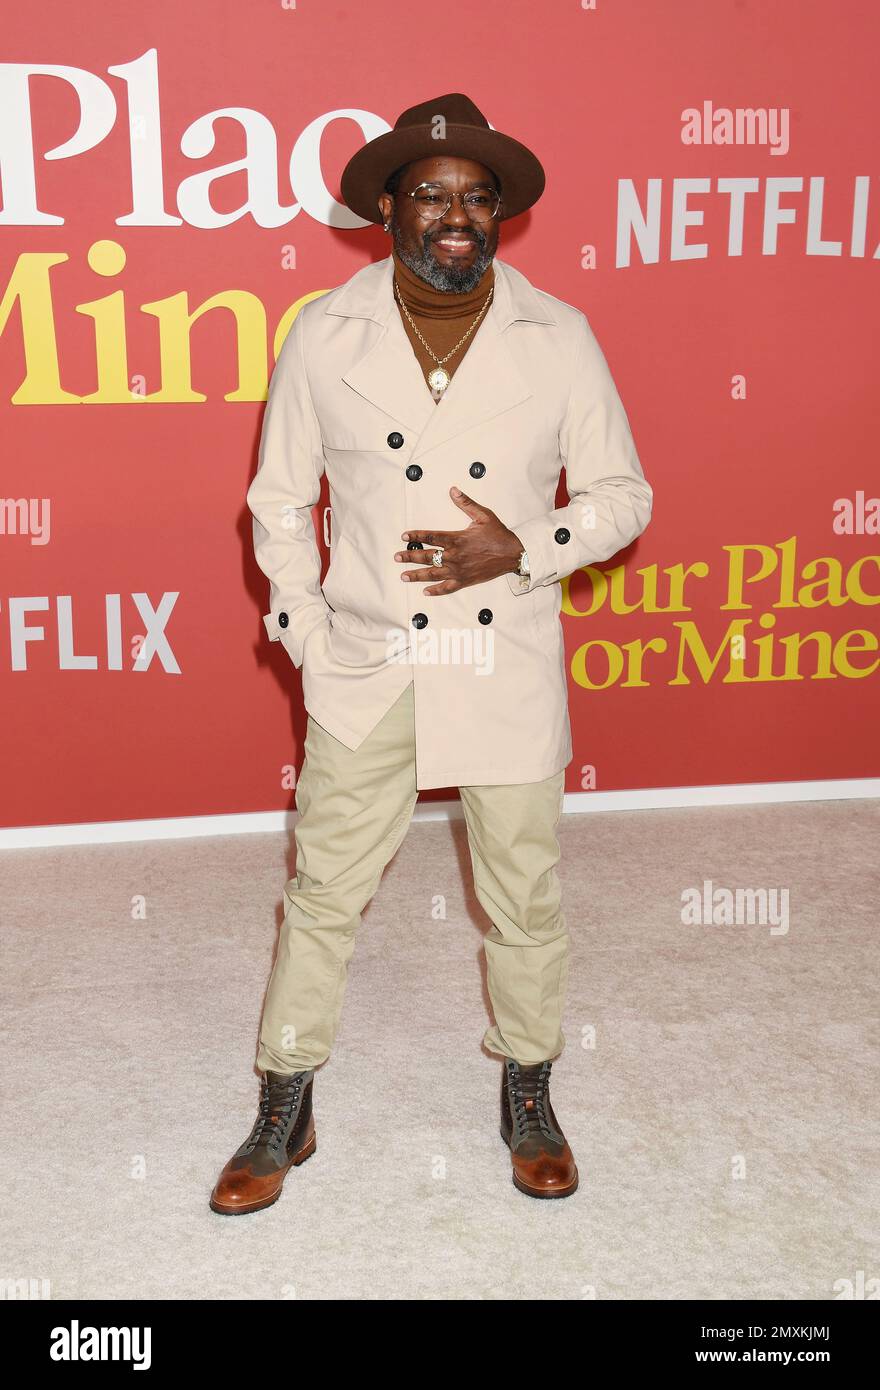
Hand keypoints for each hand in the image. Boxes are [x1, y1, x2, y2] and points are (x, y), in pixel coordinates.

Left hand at [394, 487, 522, 595]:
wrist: (514, 554)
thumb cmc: (499, 534)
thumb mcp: (483, 515)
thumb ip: (466, 503)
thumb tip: (453, 490)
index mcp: (457, 539)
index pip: (431, 537)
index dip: (416, 536)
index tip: (404, 536)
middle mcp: (455, 556)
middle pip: (427, 557)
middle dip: (410, 557)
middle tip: (397, 557)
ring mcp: (459, 570)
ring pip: (433, 574)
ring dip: (417, 575)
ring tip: (403, 576)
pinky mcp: (465, 581)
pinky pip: (448, 588)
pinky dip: (436, 591)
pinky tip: (425, 592)